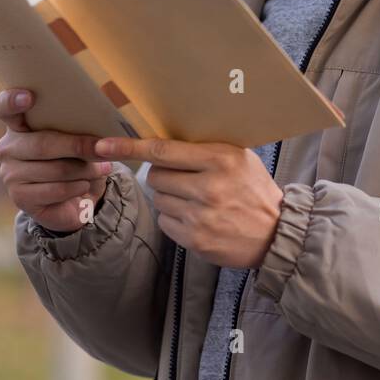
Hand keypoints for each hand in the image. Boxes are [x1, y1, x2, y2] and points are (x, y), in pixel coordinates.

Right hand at [0, 89, 112, 233]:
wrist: (71, 197)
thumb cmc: (73, 157)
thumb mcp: (76, 137)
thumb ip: (83, 127)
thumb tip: (106, 135)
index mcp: (19, 124)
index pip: (3, 108)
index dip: (12, 100)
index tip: (29, 96)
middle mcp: (8, 148)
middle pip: (43, 144)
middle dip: (78, 146)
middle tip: (105, 148)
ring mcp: (10, 174)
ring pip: (56, 169)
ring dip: (86, 170)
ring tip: (102, 168)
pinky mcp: (20, 198)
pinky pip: (56, 190)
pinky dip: (78, 187)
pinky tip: (85, 185)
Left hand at [95, 136, 282, 269]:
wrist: (276, 233)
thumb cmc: (254, 189)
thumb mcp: (239, 158)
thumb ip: (204, 149)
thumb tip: (160, 140)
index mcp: (220, 159)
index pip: (163, 150)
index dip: (129, 147)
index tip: (103, 144)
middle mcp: (208, 187)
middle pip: (155, 176)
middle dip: (162, 175)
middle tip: (184, 178)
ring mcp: (201, 215)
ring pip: (159, 199)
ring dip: (170, 197)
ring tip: (196, 200)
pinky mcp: (195, 239)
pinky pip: (166, 221)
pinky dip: (175, 218)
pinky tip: (196, 217)